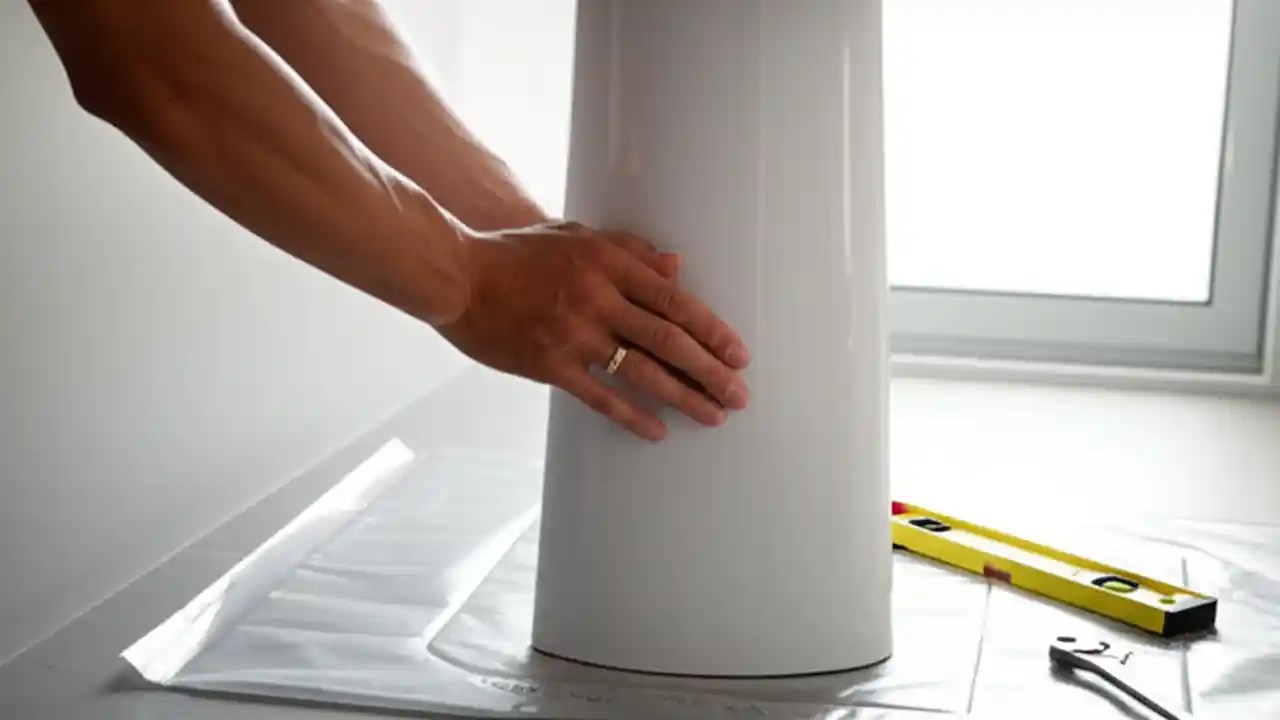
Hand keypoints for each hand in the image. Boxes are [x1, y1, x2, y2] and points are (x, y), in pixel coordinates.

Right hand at [438, 221, 750, 440]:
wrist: (457, 276)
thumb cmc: (516, 253)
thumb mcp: (575, 235)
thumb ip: (628, 249)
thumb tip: (677, 265)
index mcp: (606, 263)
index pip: (673, 300)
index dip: (711, 328)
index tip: (738, 352)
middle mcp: (596, 299)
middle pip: (667, 339)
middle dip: (710, 370)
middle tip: (739, 393)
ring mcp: (572, 335)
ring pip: (642, 371)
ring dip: (684, 396)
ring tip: (714, 415)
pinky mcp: (548, 365)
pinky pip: (600, 396)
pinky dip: (632, 416)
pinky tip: (659, 431)